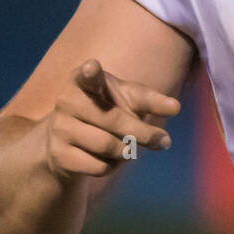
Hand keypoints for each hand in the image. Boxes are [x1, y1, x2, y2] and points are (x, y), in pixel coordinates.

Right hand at [44, 59, 179, 179]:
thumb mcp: (129, 100)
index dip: (91, 72)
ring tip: (128, 148)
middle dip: (144, 134)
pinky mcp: (58, 154)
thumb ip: (152, 101)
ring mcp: (59, 128)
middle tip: (165, 141)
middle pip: (115, 120)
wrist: (69, 140)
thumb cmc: (107, 110)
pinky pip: (98, 166)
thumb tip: (175, 107)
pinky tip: (108, 159)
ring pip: (108, 147)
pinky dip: (112, 167)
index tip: (93, 67)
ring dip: (127, 152)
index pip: (88, 76)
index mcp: (84, 80)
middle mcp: (67, 101)